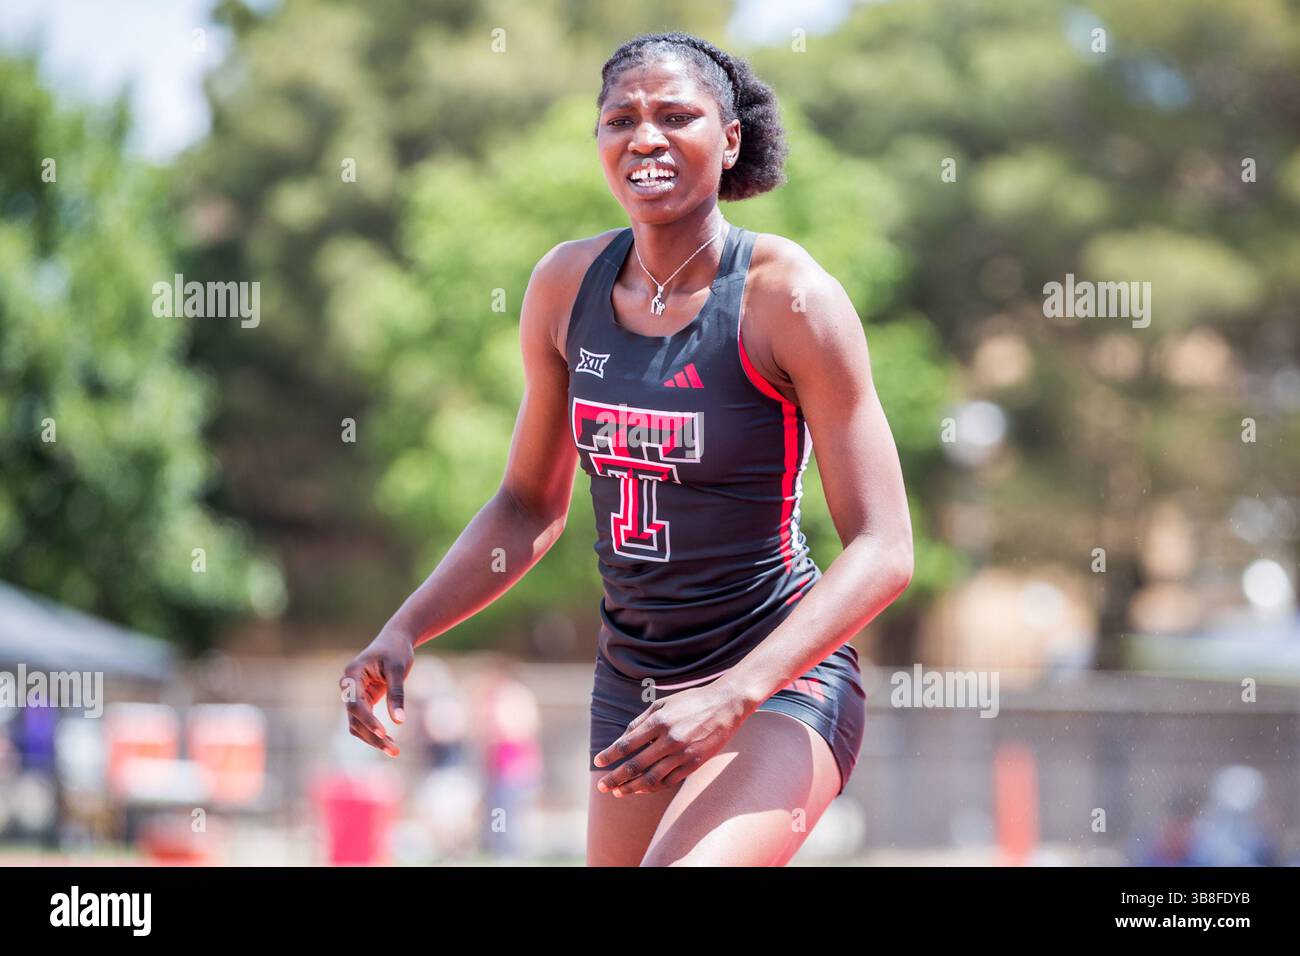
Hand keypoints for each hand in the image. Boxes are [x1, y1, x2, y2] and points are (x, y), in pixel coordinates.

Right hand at [339, 628, 414, 756]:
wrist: (395, 640)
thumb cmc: (396, 650)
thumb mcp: (398, 669)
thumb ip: (396, 693)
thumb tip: (399, 721)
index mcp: (352, 674)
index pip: (355, 703)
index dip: (368, 720)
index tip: (384, 732)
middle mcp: (348, 686)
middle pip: (354, 718)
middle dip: (372, 736)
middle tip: (394, 750)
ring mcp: (353, 695)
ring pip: (357, 724)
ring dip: (373, 739)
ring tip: (394, 751)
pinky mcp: (362, 701)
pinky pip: (363, 722)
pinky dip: (374, 733)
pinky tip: (389, 742)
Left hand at [593, 680, 751, 795]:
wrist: (726, 705)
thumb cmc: (691, 701)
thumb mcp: (663, 703)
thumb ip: (641, 720)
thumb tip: (624, 738)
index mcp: (659, 721)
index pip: (627, 744)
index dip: (610, 755)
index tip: (598, 763)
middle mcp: (669, 739)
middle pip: (635, 765)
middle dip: (615, 778)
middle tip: (602, 787)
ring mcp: (683, 754)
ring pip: (651, 778)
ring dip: (632, 788)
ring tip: (618, 792)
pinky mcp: (694, 764)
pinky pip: (669, 781)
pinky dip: (653, 787)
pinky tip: (642, 789)